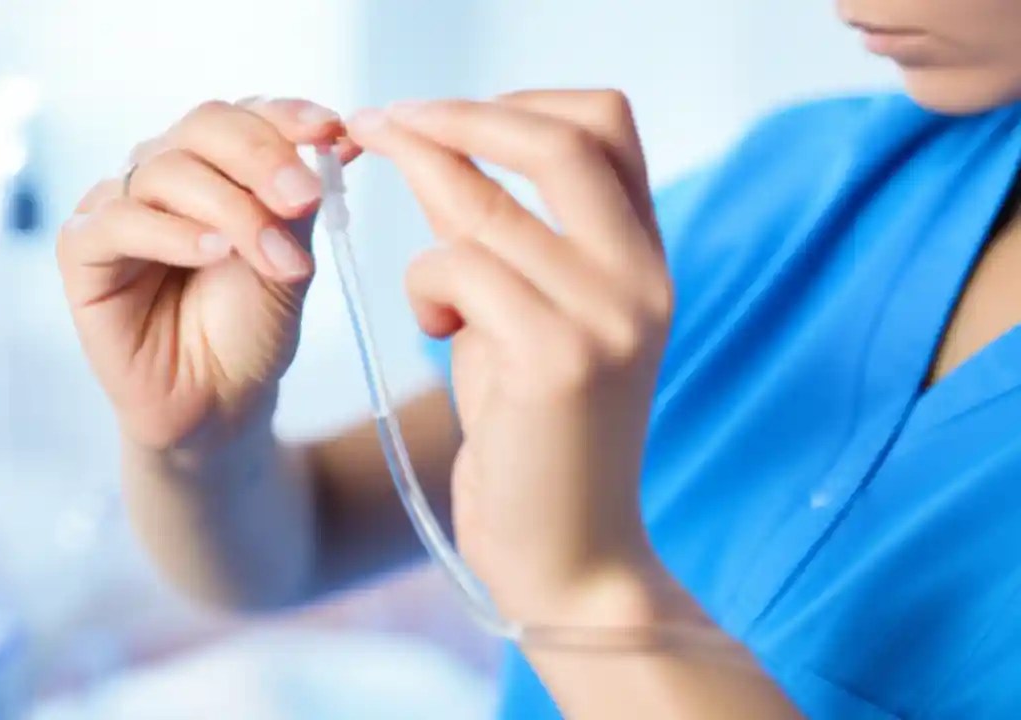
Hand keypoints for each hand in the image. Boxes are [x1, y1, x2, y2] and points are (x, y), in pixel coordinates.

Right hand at [58, 98, 359, 450]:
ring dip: (233, 210)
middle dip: (263, 157)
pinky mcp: (82, 250)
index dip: (286, 115)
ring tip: (277, 260)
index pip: (243, 115)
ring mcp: (118, 207)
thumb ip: (298, 202)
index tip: (333, 131)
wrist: (220, 405)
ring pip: (167, 170)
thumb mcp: (290, 260)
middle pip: (204, 128)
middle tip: (306, 200)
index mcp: (212, 166)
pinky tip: (214, 253)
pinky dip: (173, 233)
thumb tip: (334, 137)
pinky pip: (119, 220)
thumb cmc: (250, 331)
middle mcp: (161, 174)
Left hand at [347, 90, 673, 624]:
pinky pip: (457, 271)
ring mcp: (609, 316)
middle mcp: (642, 278)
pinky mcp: (559, 359)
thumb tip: (435, 155)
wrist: (569, 558)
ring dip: (422, 233)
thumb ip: (498, 241)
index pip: (604, 126)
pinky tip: (435, 329)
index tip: (443, 117)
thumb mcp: (519, 320)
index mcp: (643, 260)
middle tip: (379, 124)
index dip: (518, 103)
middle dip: (455, 119)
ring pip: (485, 209)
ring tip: (426, 291)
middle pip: (558, 137)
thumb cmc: (535, 438)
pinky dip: (425, 289)